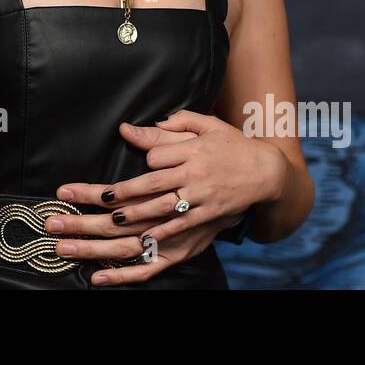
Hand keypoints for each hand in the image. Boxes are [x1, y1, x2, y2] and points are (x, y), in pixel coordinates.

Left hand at [46, 109, 286, 283]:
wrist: (266, 172)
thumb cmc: (232, 145)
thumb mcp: (207, 125)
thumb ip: (174, 124)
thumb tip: (136, 127)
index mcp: (192, 149)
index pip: (157, 156)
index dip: (144, 160)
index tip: (134, 168)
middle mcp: (194, 173)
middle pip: (151, 183)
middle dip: (122, 191)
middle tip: (98, 198)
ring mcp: (202, 196)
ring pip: (163, 207)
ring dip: (137, 214)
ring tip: (115, 218)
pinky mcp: (209, 214)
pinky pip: (182, 225)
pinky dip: (163, 233)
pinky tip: (145, 239)